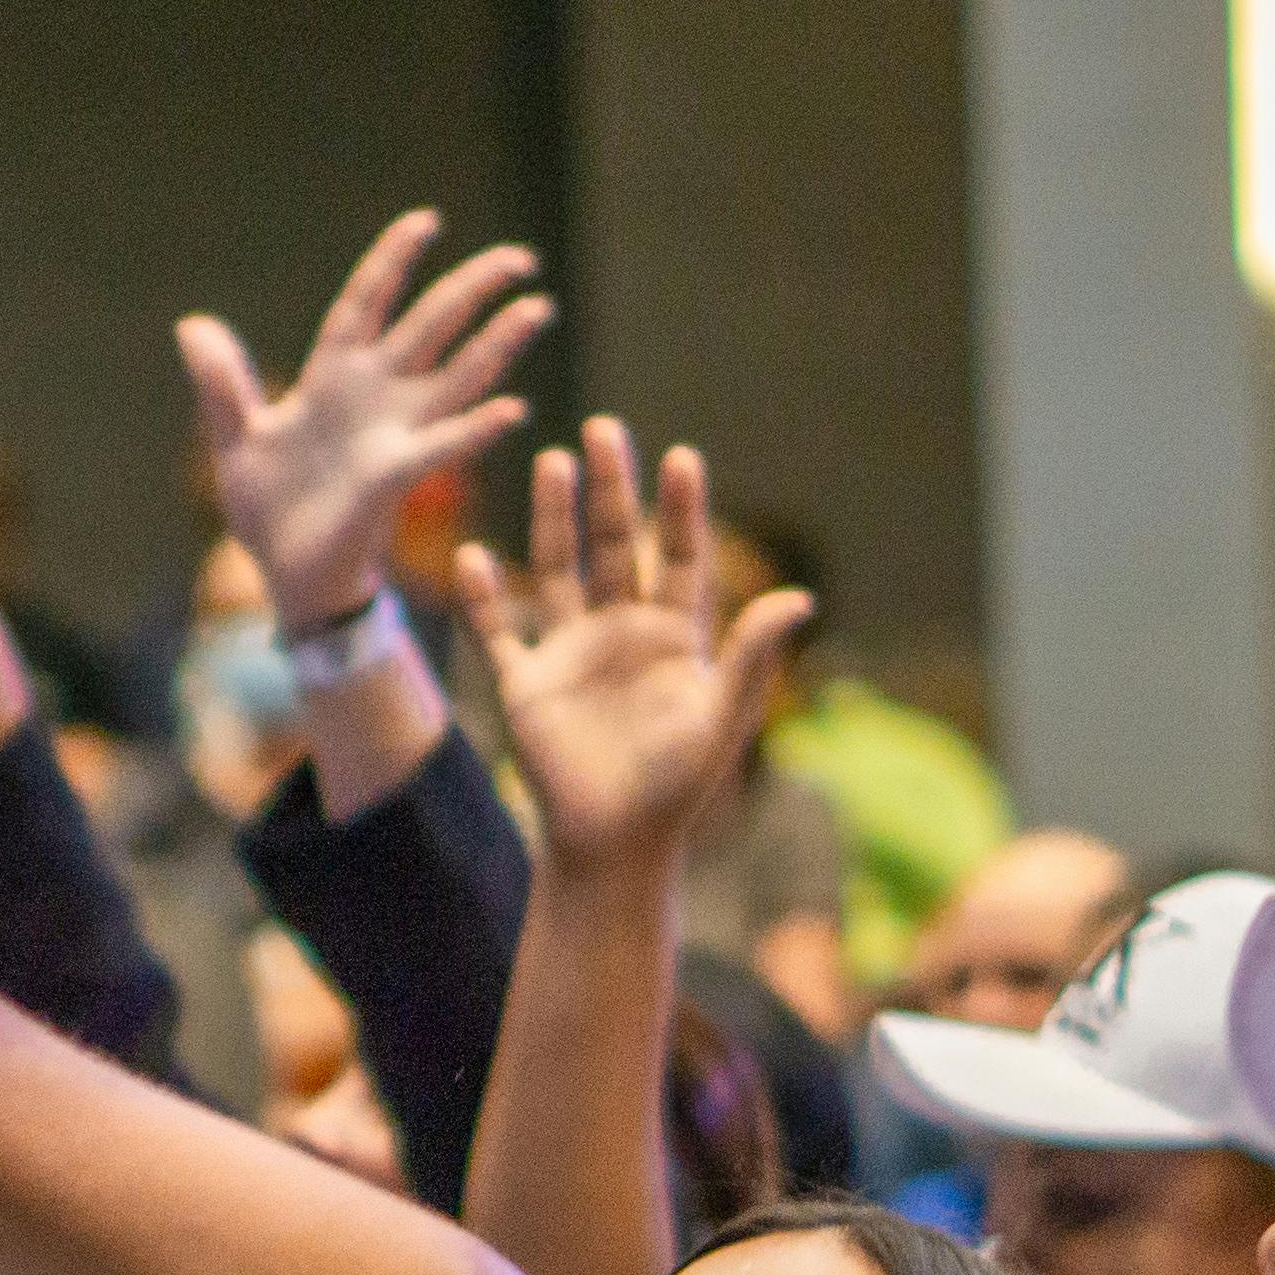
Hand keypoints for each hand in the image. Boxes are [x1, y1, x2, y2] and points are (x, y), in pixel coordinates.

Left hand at [181, 208, 551, 640]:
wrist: (285, 576)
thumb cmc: (267, 508)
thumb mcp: (235, 439)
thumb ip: (221, 385)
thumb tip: (191, 325)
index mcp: (332, 377)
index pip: (366, 304)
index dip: (392, 263)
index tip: (426, 222)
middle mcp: (374, 396)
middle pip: (430, 326)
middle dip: (473, 290)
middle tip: (522, 259)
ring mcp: (392, 434)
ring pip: (456, 375)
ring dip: (496, 344)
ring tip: (536, 309)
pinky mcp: (394, 476)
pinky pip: (442, 446)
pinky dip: (475, 429)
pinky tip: (512, 410)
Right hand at [454, 418, 810, 878]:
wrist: (613, 845)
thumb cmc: (676, 789)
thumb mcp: (720, 716)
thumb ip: (751, 654)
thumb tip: (801, 595)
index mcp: (676, 637)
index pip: (682, 556)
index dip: (683, 509)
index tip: (682, 458)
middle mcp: (623, 632)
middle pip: (617, 545)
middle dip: (612, 489)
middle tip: (605, 429)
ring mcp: (571, 654)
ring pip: (559, 569)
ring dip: (553, 518)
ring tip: (550, 461)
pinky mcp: (526, 685)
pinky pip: (498, 632)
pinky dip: (483, 598)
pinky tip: (472, 557)